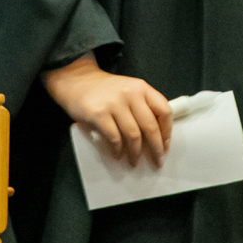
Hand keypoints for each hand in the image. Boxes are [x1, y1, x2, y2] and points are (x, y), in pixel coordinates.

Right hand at [43, 54, 171, 167]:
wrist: (76, 80)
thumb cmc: (105, 90)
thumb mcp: (128, 90)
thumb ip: (142, 106)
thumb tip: (155, 137)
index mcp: (142, 88)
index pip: (164, 110)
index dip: (167, 132)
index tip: (165, 146)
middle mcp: (130, 94)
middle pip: (150, 126)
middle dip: (155, 148)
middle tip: (157, 162)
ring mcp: (114, 103)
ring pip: (133, 135)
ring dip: (136, 153)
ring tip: (134, 162)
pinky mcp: (98, 114)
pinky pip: (114, 138)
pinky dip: (118, 150)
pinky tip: (117, 155)